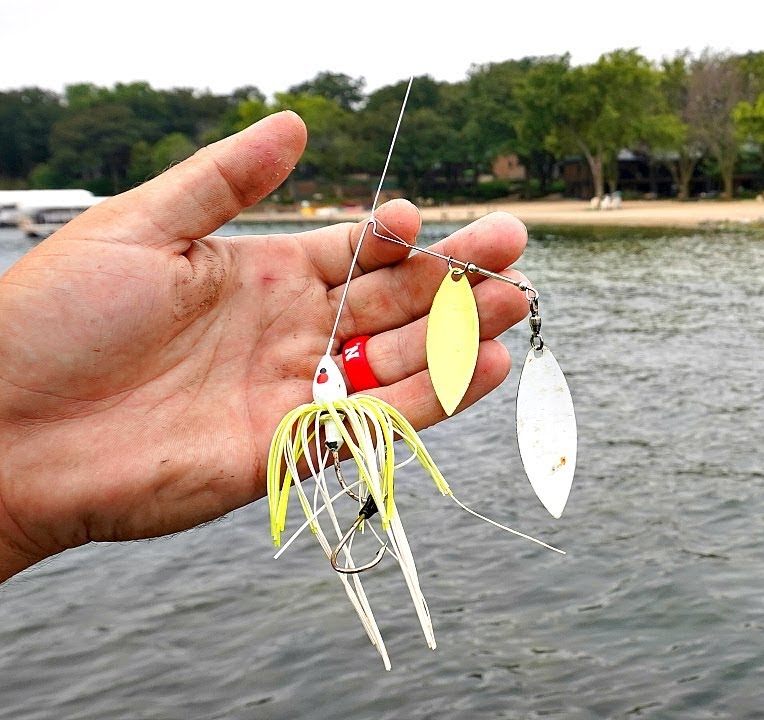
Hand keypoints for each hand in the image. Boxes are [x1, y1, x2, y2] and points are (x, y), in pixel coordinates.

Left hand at [0, 111, 529, 580]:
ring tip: (514, 302)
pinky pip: (381, 423)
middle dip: (454, 274)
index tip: (409, 218)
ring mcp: (296, 392)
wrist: (2, 431)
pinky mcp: (294, 449)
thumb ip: (223, 179)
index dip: (392, 235)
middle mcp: (289, 333)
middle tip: (513, 246)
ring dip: (460, 333)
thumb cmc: (50, 322)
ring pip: (401, 361)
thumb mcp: (139, 226)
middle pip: (394, 303)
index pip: (353, 253)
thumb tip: (295, 124)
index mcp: (257, 277)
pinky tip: (482, 365)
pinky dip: (436, 398)